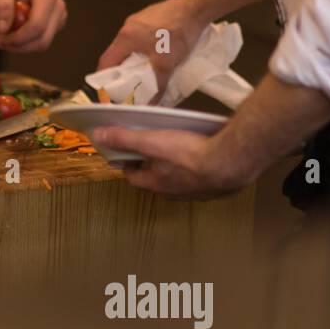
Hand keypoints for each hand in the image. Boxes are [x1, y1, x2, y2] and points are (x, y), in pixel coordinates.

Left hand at [0, 0, 66, 52]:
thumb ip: (2, 5)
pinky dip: (24, 42)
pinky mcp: (55, 25)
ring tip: (0, 36)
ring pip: (41, 44)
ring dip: (19, 46)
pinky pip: (40, 41)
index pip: (36, 27)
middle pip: (42, 41)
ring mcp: (59, 18)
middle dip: (18, 45)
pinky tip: (10, 33)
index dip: (17, 38)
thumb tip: (2, 30)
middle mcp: (59, 9)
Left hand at [89, 128, 256, 199]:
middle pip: (158, 180)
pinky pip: (205, 180)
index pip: (134, 178)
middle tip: (154, 150)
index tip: (127, 154)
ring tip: (180, 151)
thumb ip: (124, 139)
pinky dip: (202, 170)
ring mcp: (199, 192)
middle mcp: (176, 193)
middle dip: (153, 167)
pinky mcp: (219, 188)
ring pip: (182, 182)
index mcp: (157, 184)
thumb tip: (97, 136)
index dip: (128, 165)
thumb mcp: (151, 141)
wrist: (231, 162)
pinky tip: (208, 156)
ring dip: (178, 170)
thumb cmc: (189, 154)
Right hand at [98, 0, 210, 99]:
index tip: (109, 89)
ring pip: (130, 45)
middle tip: (129, 84)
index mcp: (125, 37)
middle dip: (122, 70)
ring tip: (145, 71)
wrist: (196, 8)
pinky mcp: (151, 17)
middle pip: (117, 53)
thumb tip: (151, 103)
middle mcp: (128, 26)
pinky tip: (158, 54)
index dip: (105, 78)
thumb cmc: (178, 32)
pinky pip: (141, 36)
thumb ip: (157, 85)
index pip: (106, 61)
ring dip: (135, 59)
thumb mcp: (166, 64)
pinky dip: (145, 49)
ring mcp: (139, 19)